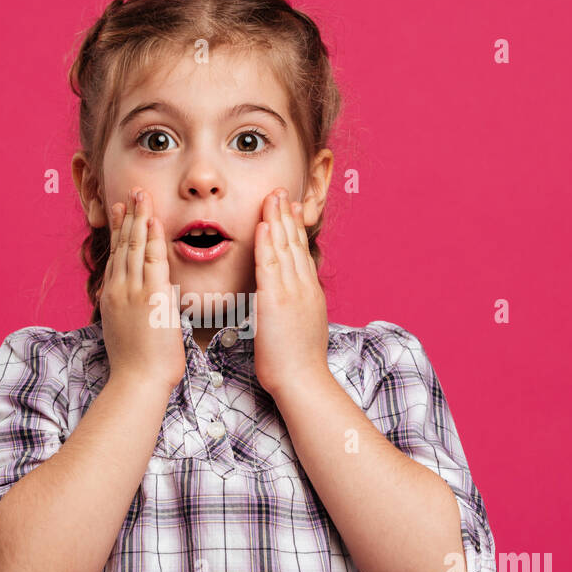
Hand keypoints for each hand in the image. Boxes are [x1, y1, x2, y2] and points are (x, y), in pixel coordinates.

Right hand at [99, 189, 185, 395]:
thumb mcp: (128, 331)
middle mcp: (119, 290)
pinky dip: (152, 239)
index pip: (116, 257)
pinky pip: (152, 262)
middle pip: (122, 246)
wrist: (138, 382)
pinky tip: (153, 221)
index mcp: (113, 298)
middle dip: (127, 217)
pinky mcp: (151, 299)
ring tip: (141, 196)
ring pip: (134, 248)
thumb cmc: (138, 365)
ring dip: (139, 219)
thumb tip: (151, 298)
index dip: (119, 232)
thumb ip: (136, 310)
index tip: (121, 211)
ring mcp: (133, 293)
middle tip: (131, 193)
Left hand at [251, 188, 330, 399]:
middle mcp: (303, 286)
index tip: (290, 208)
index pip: (301, 252)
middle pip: (295, 243)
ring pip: (284, 248)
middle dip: (287, 215)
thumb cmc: (297, 363)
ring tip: (272, 196)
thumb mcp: (301, 327)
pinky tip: (262, 224)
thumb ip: (295, 309)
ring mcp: (292, 291)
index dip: (294, 228)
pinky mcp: (276, 300)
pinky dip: (266, 242)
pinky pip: (270, 265)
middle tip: (281, 191)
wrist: (302, 380)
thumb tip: (288, 302)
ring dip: (277, 219)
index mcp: (308, 293)